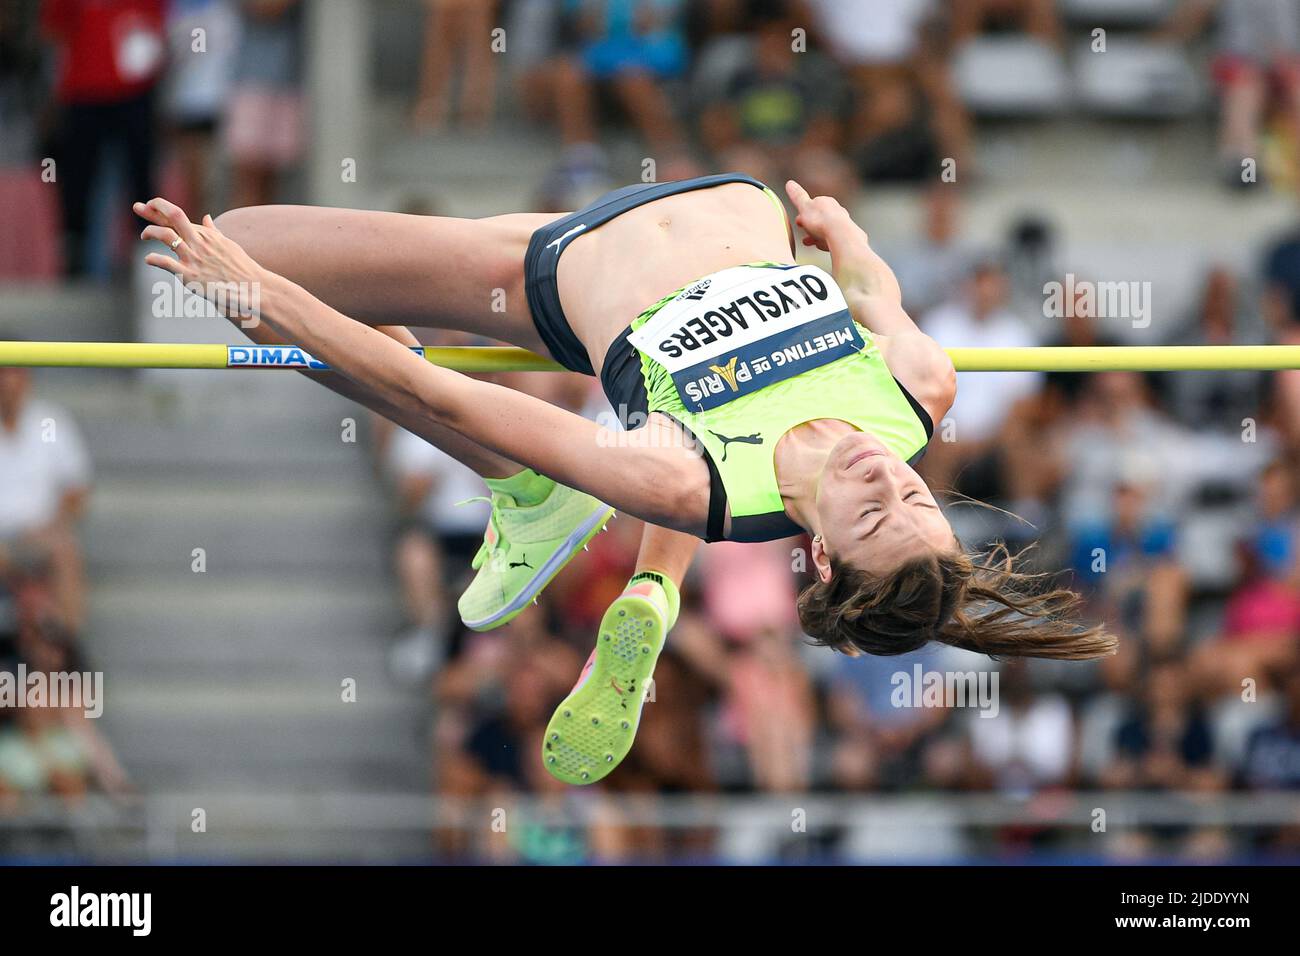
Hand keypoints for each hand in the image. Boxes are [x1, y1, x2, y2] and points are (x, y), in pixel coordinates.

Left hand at [135, 197, 266, 319]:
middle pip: (173, 216)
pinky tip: (148, 259)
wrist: (254, 288)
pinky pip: (166, 263)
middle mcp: (199, 242)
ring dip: (150, 231)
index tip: (148, 205)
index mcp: (206, 235)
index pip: (179, 216)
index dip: (160, 207)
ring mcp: (194, 258)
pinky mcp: (190, 275)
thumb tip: (206, 218)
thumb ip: (213, 232)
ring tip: (144, 235)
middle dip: (152, 209)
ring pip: (165, 235)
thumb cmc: (242, 268)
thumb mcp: (228, 245)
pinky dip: (153, 259)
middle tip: (138, 207)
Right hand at [785, 179, 851, 251]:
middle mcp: (836, 209)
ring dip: (817, 234)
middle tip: (803, 232)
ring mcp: (842, 222)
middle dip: (811, 225)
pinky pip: (833, 237)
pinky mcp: (846, 234)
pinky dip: (825, 241)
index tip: (798, 221)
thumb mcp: (804, 206)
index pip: (812, 205)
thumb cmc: (821, 220)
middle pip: (820, 217)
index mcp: (825, 201)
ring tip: (809, 242)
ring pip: (826, 228)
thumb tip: (790, 183)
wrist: (840, 234)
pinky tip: (821, 246)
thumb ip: (797, 196)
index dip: (803, 213)